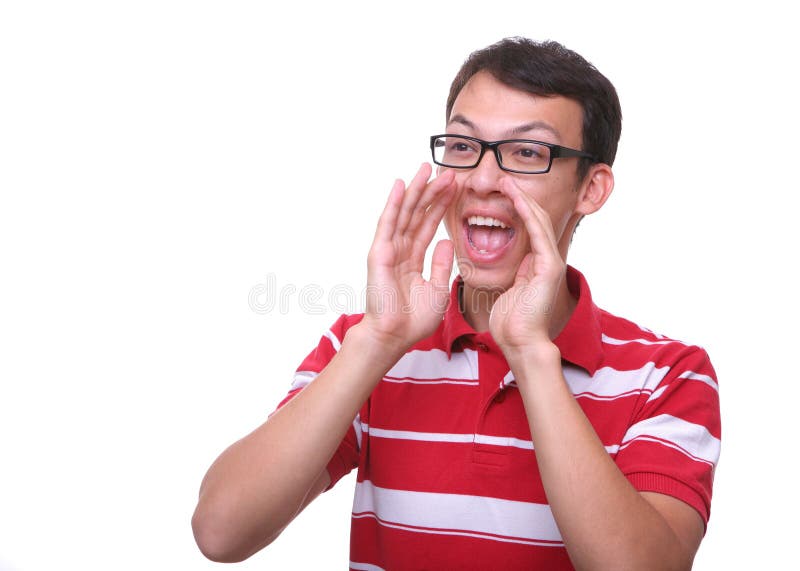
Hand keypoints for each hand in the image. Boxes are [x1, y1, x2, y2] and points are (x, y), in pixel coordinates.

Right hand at [361, 163, 456, 348]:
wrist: (394, 336)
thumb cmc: (413, 319)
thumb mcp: (438, 289)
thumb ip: (441, 264)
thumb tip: (446, 241)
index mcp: (413, 259)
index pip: (429, 225)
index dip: (442, 206)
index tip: (456, 189)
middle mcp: (400, 250)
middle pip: (418, 214)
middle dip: (433, 192)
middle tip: (448, 172)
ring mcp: (389, 249)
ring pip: (405, 213)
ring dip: (416, 190)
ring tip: (427, 168)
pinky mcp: (379, 252)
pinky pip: (388, 223)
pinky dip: (394, 203)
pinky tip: (401, 184)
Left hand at [489, 188, 565, 352]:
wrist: (520, 342)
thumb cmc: (511, 322)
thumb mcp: (511, 289)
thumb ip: (516, 273)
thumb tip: (516, 261)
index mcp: (537, 264)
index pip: (529, 228)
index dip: (517, 208)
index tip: (501, 192)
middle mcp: (547, 260)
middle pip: (537, 219)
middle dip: (520, 197)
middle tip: (504, 179)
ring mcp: (550, 262)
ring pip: (539, 221)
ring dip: (523, 199)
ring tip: (508, 182)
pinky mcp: (549, 268)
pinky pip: (538, 234)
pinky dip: (527, 215)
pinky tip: (516, 199)